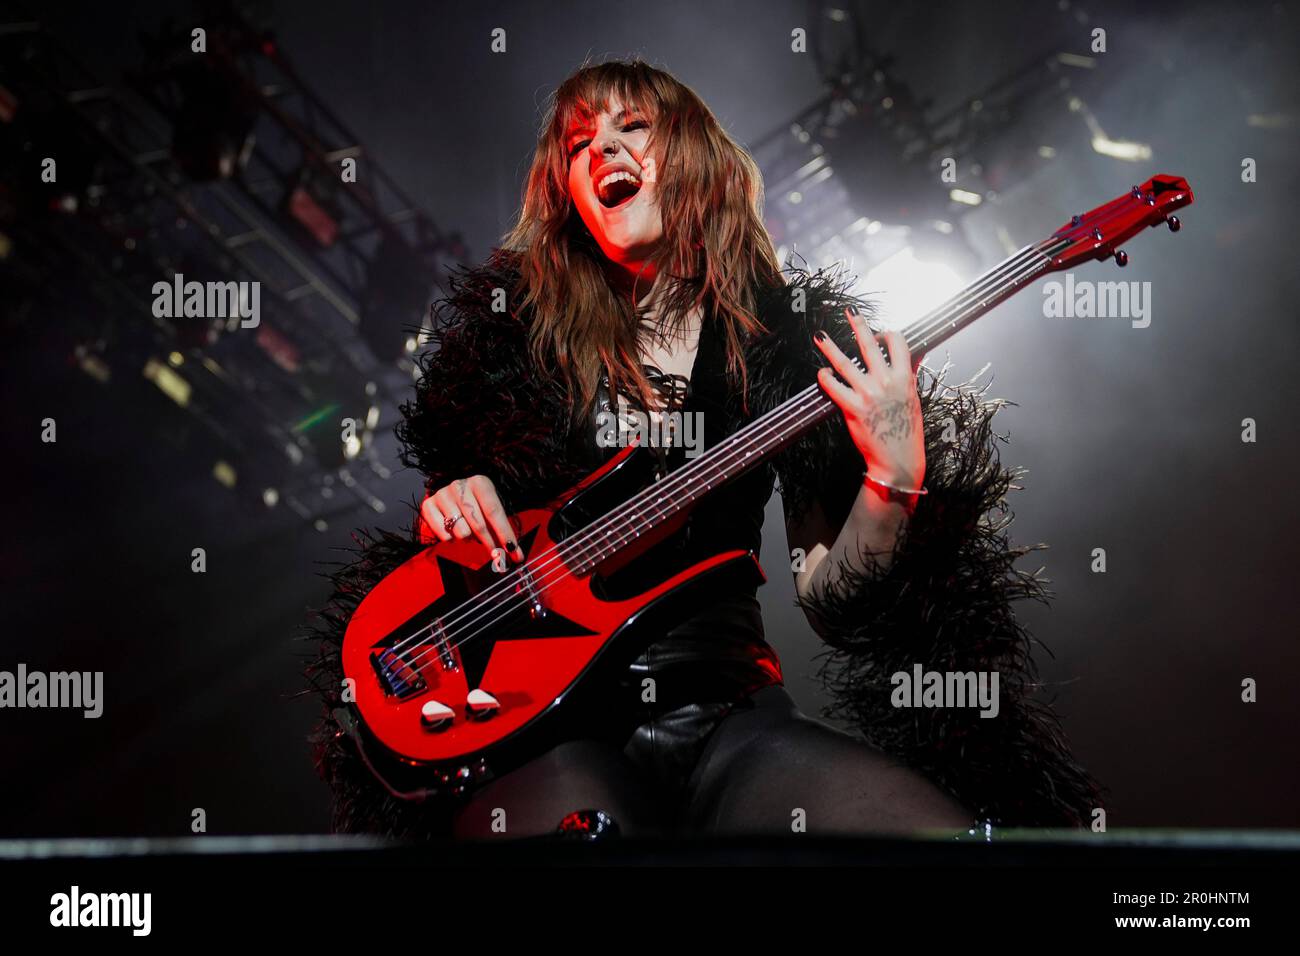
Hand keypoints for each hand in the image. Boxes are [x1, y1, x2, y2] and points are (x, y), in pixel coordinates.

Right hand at [418, 475, 521, 562]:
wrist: (451, 495)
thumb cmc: (476, 504)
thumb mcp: (490, 508)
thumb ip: (501, 527)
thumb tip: (515, 553)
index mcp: (480, 483)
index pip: (494, 512)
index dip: (504, 534)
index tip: (514, 553)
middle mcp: (460, 486)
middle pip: (479, 524)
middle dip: (491, 544)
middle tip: (498, 558)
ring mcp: (443, 495)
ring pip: (462, 532)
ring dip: (469, 539)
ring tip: (469, 533)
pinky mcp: (428, 505)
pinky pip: (444, 535)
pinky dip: (452, 540)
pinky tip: (454, 532)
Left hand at [813, 309, 924, 488]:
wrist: (898, 460)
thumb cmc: (906, 431)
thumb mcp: (914, 399)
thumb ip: (910, 375)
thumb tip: (915, 356)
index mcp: (905, 378)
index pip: (898, 343)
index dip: (887, 334)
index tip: (879, 335)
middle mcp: (886, 382)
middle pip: (869, 345)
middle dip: (858, 324)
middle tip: (850, 311)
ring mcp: (868, 394)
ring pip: (845, 363)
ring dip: (830, 347)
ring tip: (820, 336)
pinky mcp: (852, 408)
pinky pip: (833, 386)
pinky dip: (825, 377)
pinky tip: (821, 372)